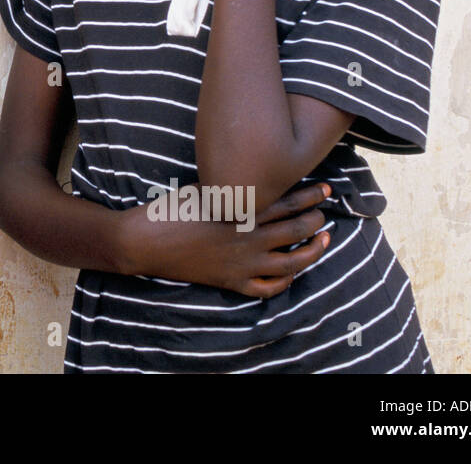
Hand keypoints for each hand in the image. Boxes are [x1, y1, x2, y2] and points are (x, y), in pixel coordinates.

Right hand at [138, 181, 331, 297]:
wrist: (145, 241)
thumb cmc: (172, 209)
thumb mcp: (205, 188)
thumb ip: (235, 189)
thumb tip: (256, 182)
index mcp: (242, 212)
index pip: (289, 202)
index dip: (311, 196)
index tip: (325, 190)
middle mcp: (249, 238)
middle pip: (297, 230)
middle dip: (317, 220)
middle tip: (324, 213)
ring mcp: (243, 264)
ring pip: (292, 263)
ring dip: (313, 251)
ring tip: (323, 240)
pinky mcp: (232, 282)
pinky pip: (268, 288)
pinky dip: (285, 282)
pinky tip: (291, 273)